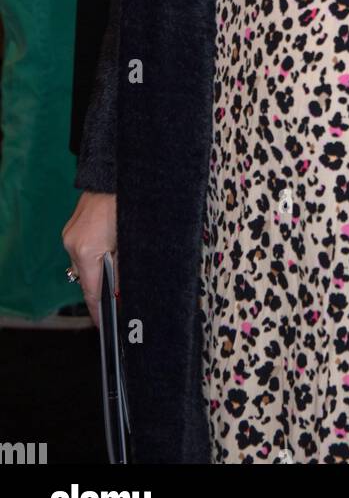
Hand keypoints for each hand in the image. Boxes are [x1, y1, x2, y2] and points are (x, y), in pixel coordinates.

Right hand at [62, 191, 117, 327]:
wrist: (115, 173)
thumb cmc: (127, 204)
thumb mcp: (130, 242)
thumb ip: (123, 269)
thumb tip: (121, 291)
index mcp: (87, 250)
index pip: (91, 291)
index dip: (98, 310)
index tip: (103, 324)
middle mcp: (72, 244)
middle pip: (87, 279)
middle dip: (103, 288)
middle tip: (120, 296)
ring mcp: (69, 235)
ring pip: (85, 265)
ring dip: (100, 269)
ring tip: (119, 266)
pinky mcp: (72, 227)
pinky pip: (82, 250)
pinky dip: (96, 255)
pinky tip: (110, 249)